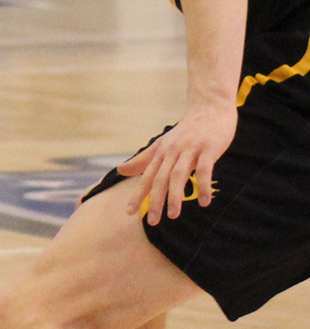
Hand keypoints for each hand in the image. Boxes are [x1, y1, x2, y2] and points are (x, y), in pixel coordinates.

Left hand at [117, 101, 236, 224]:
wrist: (208, 107)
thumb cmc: (186, 130)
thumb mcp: (162, 144)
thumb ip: (143, 159)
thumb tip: (120, 170)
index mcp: (160, 152)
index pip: (146, 176)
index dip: (137, 194)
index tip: (128, 212)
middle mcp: (172, 151)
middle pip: (160, 178)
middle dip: (154, 201)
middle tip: (152, 222)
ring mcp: (190, 149)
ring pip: (178, 175)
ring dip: (175, 196)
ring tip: (173, 215)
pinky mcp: (208, 148)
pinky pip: (204, 169)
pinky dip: (203, 185)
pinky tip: (204, 202)